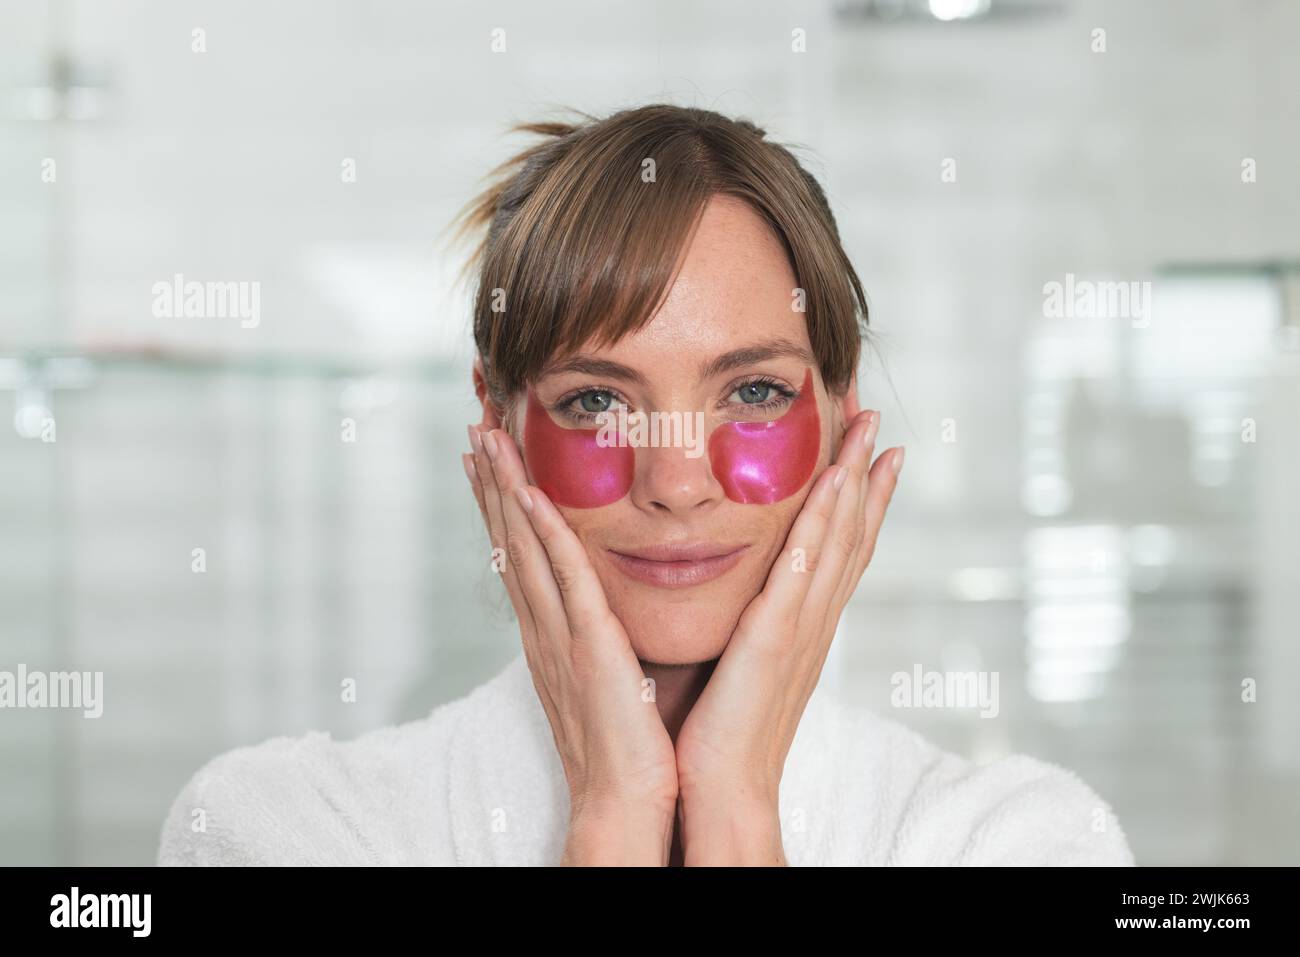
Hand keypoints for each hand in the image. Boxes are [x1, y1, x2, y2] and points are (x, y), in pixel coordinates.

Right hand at [464, 424, 678, 865]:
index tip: (492, 453)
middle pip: (508, 538)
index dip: (503, 501)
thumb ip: (606, 634)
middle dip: (490, 479)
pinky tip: (531, 493)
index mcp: (551, 632)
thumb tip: (615, 606)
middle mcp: (543, 626)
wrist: (625, 800)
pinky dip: (542, 534)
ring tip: (485, 436)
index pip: (520, 552)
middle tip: (475, 423)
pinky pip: (563, 578)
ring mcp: (559, 634)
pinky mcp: (587, 645)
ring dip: (503, 489)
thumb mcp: (612, 674)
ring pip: (523, 547)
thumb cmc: (629, 743)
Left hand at [674, 410, 902, 865]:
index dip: (857, 497)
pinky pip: (805, 571)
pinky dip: (823, 525)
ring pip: (839, 542)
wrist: (722, 791)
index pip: (838, 549)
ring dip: (856, 483)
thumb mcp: (737, 662)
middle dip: (867, 473)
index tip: (867, 449)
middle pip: (852, 534)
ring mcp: (801, 628)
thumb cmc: (719, 732)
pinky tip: (833, 484)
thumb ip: (744, 622)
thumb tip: (734, 591)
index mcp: (802, 625)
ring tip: (868, 432)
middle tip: (877, 417)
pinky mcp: (776, 641)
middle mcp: (813, 621)